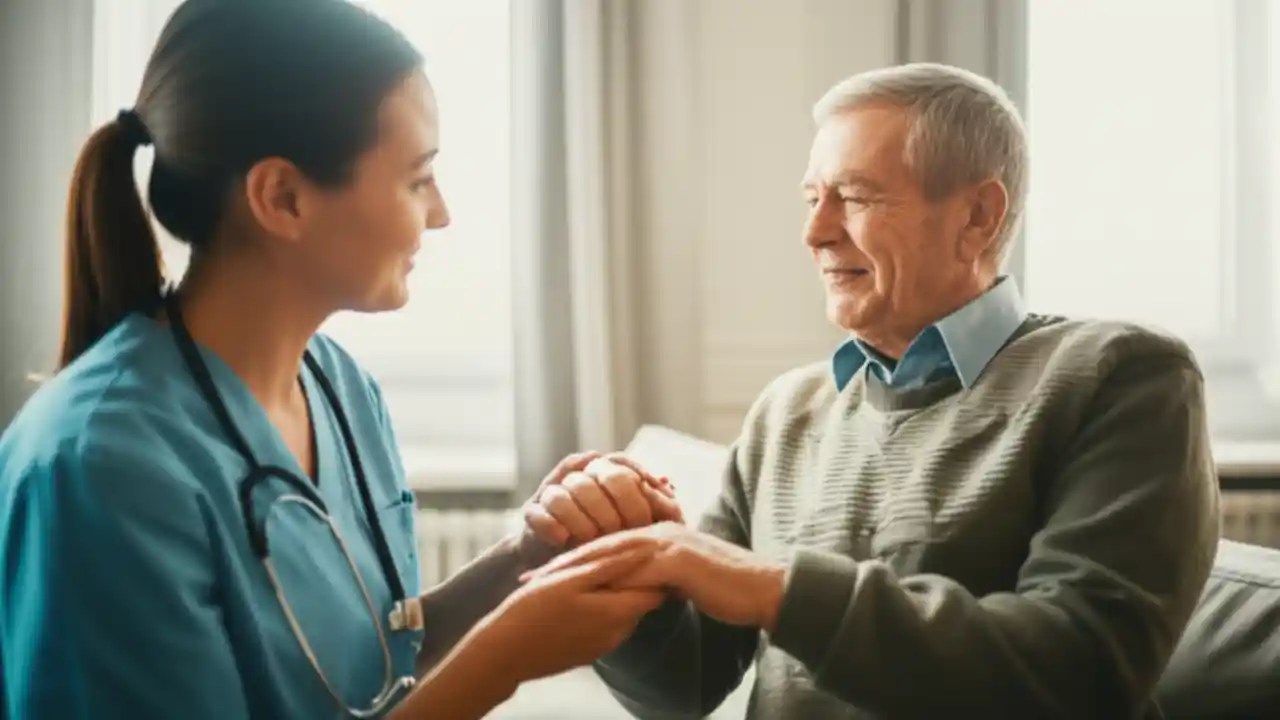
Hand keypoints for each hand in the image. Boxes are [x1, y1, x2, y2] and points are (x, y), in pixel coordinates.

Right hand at [470, 548, 665, 685]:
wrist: (503, 652)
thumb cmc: (533, 608)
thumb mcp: (571, 578)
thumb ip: (612, 565)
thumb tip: (649, 548)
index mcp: (618, 612)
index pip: (659, 588)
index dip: (653, 566)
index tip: (635, 549)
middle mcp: (619, 634)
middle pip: (642, 599)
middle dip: (634, 577)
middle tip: (609, 555)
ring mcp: (604, 645)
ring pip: (623, 611)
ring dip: (615, 592)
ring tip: (588, 574)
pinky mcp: (590, 651)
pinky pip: (607, 624)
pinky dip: (602, 607)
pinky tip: (577, 597)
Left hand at [520, 522, 786, 631]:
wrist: (764, 589)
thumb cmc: (728, 591)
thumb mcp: (686, 582)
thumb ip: (661, 579)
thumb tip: (640, 592)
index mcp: (658, 534)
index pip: (606, 544)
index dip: (572, 558)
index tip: (542, 572)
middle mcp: (659, 532)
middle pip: (600, 545)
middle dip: (562, 562)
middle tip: (528, 576)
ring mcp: (668, 542)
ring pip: (610, 553)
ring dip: (574, 569)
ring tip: (543, 583)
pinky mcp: (678, 559)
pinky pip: (634, 569)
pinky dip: (605, 580)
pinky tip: (582, 592)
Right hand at [521, 452, 683, 552]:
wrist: (569, 566)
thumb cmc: (615, 541)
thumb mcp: (643, 525)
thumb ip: (658, 504)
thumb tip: (668, 482)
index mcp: (606, 471)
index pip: (620, 464)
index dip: (635, 487)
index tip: (646, 517)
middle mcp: (580, 475)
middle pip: (594, 475)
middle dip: (611, 504)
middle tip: (619, 531)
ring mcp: (552, 491)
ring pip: (566, 492)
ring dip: (582, 518)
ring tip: (591, 539)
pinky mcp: (533, 512)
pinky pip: (539, 512)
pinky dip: (552, 525)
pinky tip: (563, 540)